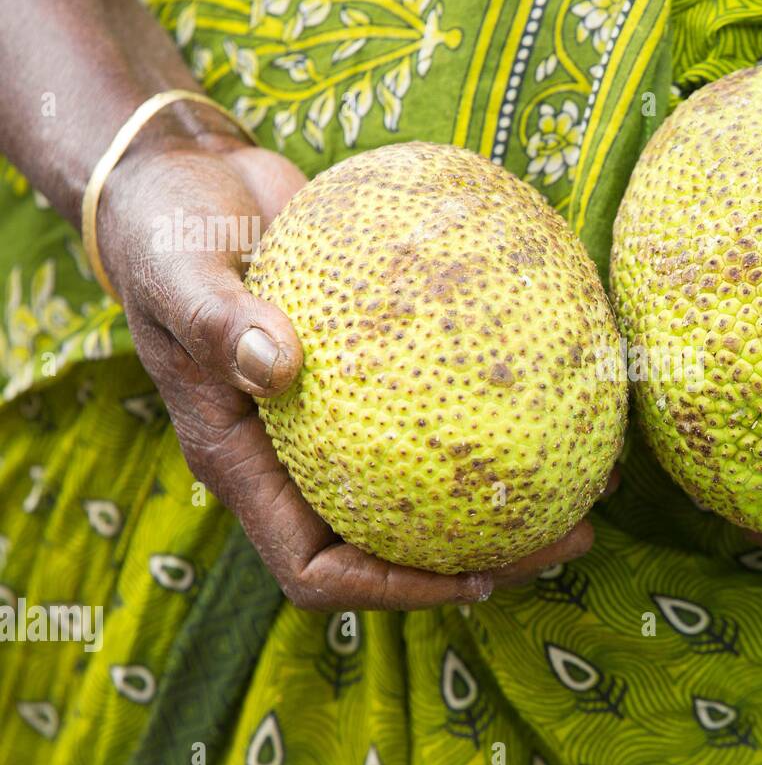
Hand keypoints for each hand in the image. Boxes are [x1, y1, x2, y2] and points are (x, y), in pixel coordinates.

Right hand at [97, 132, 601, 609]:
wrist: (186, 176)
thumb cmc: (163, 230)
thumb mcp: (177, 269)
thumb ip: (217, 319)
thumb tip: (278, 365)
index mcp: (245, 465)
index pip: (317, 570)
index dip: (392, 589)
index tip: (474, 577)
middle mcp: (298, 455)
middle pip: (397, 539)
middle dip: (483, 552)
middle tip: (571, 530)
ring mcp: (340, 414)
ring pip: (430, 477)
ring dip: (507, 486)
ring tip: (595, 471)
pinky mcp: (375, 366)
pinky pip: (443, 398)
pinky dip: (497, 401)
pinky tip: (564, 378)